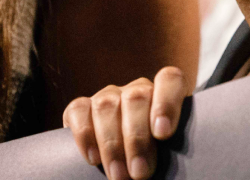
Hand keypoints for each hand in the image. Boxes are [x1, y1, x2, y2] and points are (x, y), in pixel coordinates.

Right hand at [62, 66, 187, 179]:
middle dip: (137, 138)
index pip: (170, 79)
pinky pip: (79, 110)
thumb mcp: (165, 153)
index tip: (163, 134)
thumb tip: (165, 163)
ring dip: (112, 144)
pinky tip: (93, 158)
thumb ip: (169, 149)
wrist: (120, 166)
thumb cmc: (150, 161)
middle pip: (137, 97)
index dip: (167, 102)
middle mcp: (136, 90)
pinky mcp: (81, 107)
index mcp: (163, 94)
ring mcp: (108, 96)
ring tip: (119, 176)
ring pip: (107, 105)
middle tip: (140, 172)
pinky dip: (85, 135)